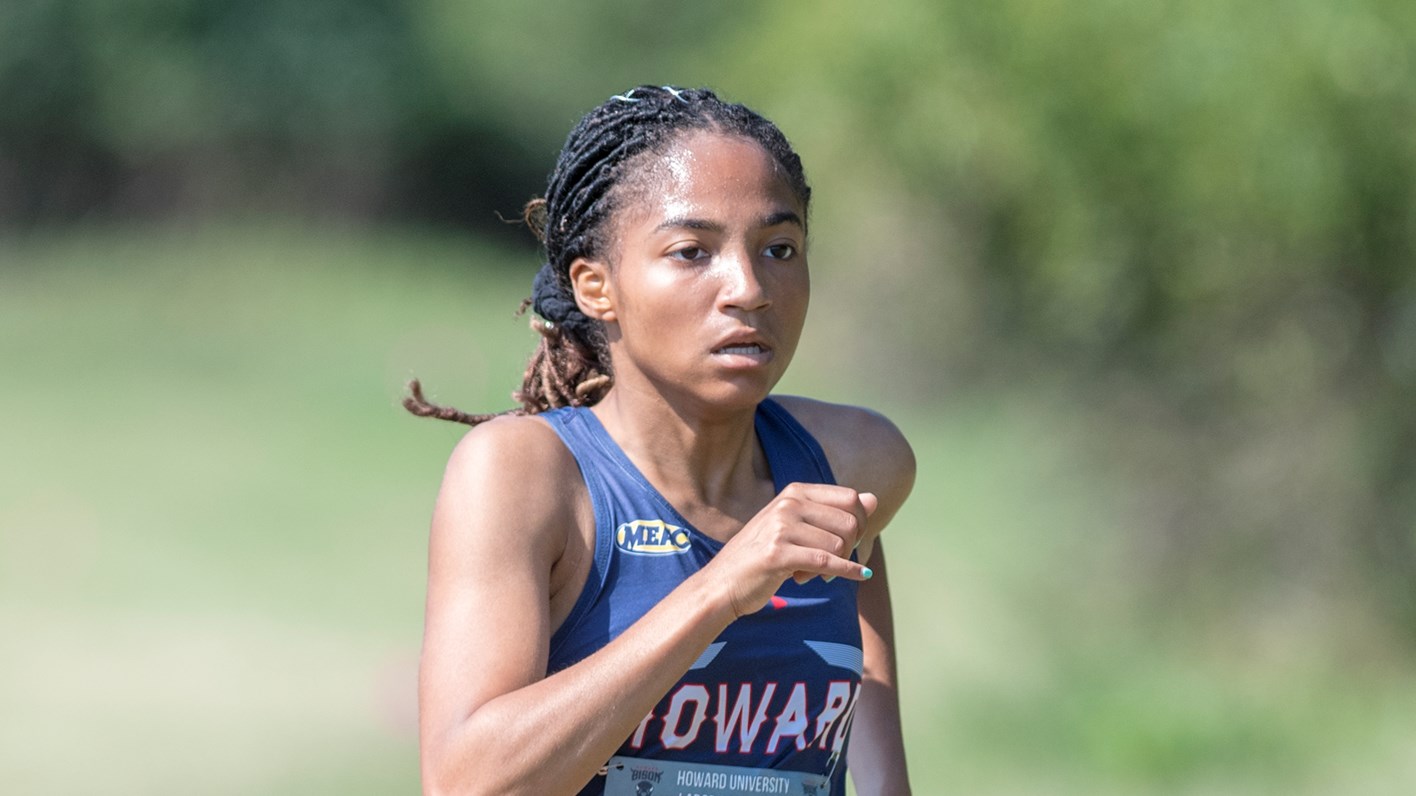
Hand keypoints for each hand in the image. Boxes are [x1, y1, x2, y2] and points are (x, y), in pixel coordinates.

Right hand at [711, 483, 877, 617]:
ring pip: (839, 545)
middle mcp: (788, 504)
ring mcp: (781, 527)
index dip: (861, 522)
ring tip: (814, 573)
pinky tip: (860, 577)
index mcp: (795, 492)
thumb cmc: (764, 555)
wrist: (723, 583)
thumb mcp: (799, 527)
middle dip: (852, 547)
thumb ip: (835, 512)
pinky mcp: (777, 554)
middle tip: (834, 563)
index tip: (852, 542)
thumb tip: (874, 499)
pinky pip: (826, 563)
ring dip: (836, 565)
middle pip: (849, 522)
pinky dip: (847, 572)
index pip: (851, 498)